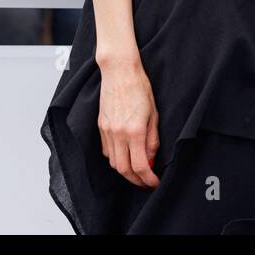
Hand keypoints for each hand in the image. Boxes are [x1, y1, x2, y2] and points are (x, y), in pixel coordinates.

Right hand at [98, 56, 159, 188]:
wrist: (120, 72)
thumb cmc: (140, 88)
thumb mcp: (154, 114)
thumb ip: (152, 139)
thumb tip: (151, 159)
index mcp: (134, 130)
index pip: (140, 165)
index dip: (148, 179)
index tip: (154, 183)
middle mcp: (118, 134)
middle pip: (123, 169)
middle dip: (135, 180)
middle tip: (146, 181)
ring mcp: (107, 131)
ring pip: (113, 162)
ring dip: (125, 170)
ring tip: (137, 170)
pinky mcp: (100, 126)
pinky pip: (106, 151)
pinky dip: (115, 158)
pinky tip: (125, 154)